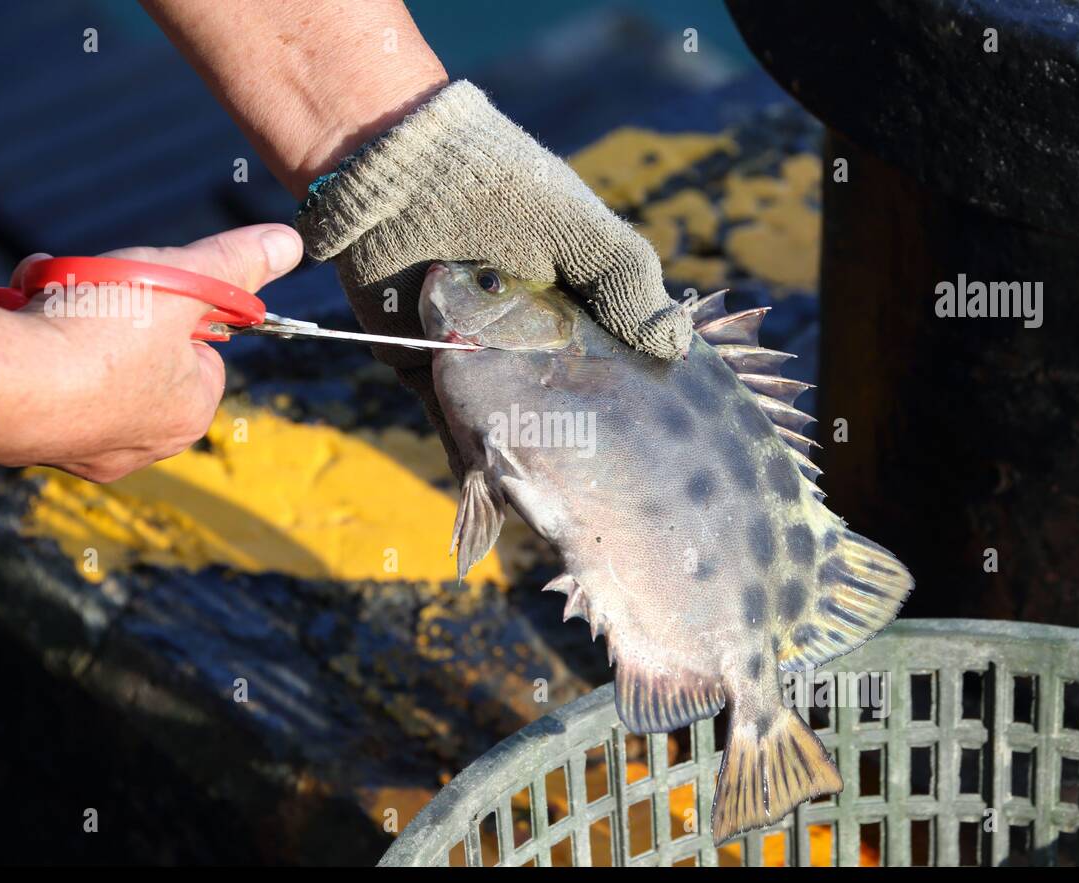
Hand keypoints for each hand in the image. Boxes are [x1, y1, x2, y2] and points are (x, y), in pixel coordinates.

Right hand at [7, 224, 301, 481]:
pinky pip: (40, 379)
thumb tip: (287, 244)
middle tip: (91, 283)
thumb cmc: (99, 338)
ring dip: (67, 314)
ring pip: (84, 362)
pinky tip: (17, 322)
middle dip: (114, 305)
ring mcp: (82, 447)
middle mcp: (141, 444)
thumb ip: (234, 262)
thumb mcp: (182, 283)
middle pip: (139, 352)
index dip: (177, 309)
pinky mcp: (30, 440)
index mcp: (188, 413)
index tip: (150, 288)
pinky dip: (31, 343)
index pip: (201, 351)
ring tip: (49, 295)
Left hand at [295, 82, 690, 476]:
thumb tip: (679, 346)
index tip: (659, 454)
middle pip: (563, 408)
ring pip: (510, 422)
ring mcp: (479, 357)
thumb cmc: (502, 189)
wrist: (399, 174)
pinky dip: (472, 456)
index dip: (635, 408)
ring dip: (529, 462)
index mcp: (576, 307)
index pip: (615, 369)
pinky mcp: (428, 368)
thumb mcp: (582, 232)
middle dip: (582, 450)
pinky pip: (453, 419)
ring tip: (558, 512)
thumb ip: (627, 284)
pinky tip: (497, 497)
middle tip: (608, 499)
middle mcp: (531, 338)